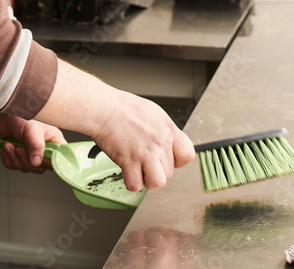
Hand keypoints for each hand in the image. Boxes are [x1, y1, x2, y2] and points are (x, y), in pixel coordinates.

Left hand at [0, 115, 65, 173]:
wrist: (8, 112)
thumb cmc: (24, 115)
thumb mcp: (33, 130)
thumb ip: (36, 146)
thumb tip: (36, 162)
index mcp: (53, 142)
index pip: (57, 160)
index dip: (48, 163)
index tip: (37, 162)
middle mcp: (43, 149)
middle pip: (38, 168)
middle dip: (25, 161)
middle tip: (19, 149)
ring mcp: (30, 153)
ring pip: (25, 168)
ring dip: (14, 159)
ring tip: (9, 146)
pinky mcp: (18, 154)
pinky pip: (13, 165)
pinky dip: (7, 159)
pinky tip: (6, 147)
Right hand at [33, 60, 195, 192]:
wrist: (105, 109)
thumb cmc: (125, 108)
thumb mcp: (154, 114)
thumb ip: (164, 131)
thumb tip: (168, 142)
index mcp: (169, 130)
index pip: (188, 155)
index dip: (178, 161)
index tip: (169, 158)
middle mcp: (160, 143)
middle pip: (170, 172)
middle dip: (157, 169)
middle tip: (144, 160)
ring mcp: (145, 153)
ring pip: (158, 182)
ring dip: (148, 180)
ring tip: (139, 170)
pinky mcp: (129, 162)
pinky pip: (136, 185)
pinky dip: (130, 182)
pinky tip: (127, 171)